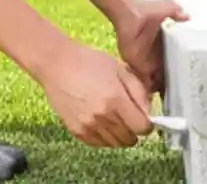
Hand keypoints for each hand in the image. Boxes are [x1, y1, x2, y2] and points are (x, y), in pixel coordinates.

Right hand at [39, 42, 153, 147]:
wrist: (57, 64)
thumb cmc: (88, 62)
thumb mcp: (120, 69)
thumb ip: (139, 92)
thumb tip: (149, 112)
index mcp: (116, 99)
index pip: (143, 128)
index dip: (146, 123)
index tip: (143, 117)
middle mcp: (103, 116)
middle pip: (130, 139)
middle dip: (133, 129)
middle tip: (127, 115)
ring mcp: (88, 125)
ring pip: (115, 144)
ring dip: (119, 134)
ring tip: (113, 116)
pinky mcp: (76, 130)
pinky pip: (98, 144)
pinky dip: (104, 136)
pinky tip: (100, 120)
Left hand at [116, 0, 189, 93]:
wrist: (129, 14)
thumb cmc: (147, 10)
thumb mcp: (168, 7)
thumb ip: (178, 12)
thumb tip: (189, 16)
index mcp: (164, 42)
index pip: (174, 59)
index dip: (181, 68)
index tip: (191, 77)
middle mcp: (156, 53)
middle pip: (166, 71)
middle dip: (172, 81)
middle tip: (183, 94)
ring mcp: (146, 60)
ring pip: (156, 79)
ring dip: (162, 87)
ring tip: (173, 99)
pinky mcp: (136, 64)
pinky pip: (143, 81)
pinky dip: (149, 88)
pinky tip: (159, 97)